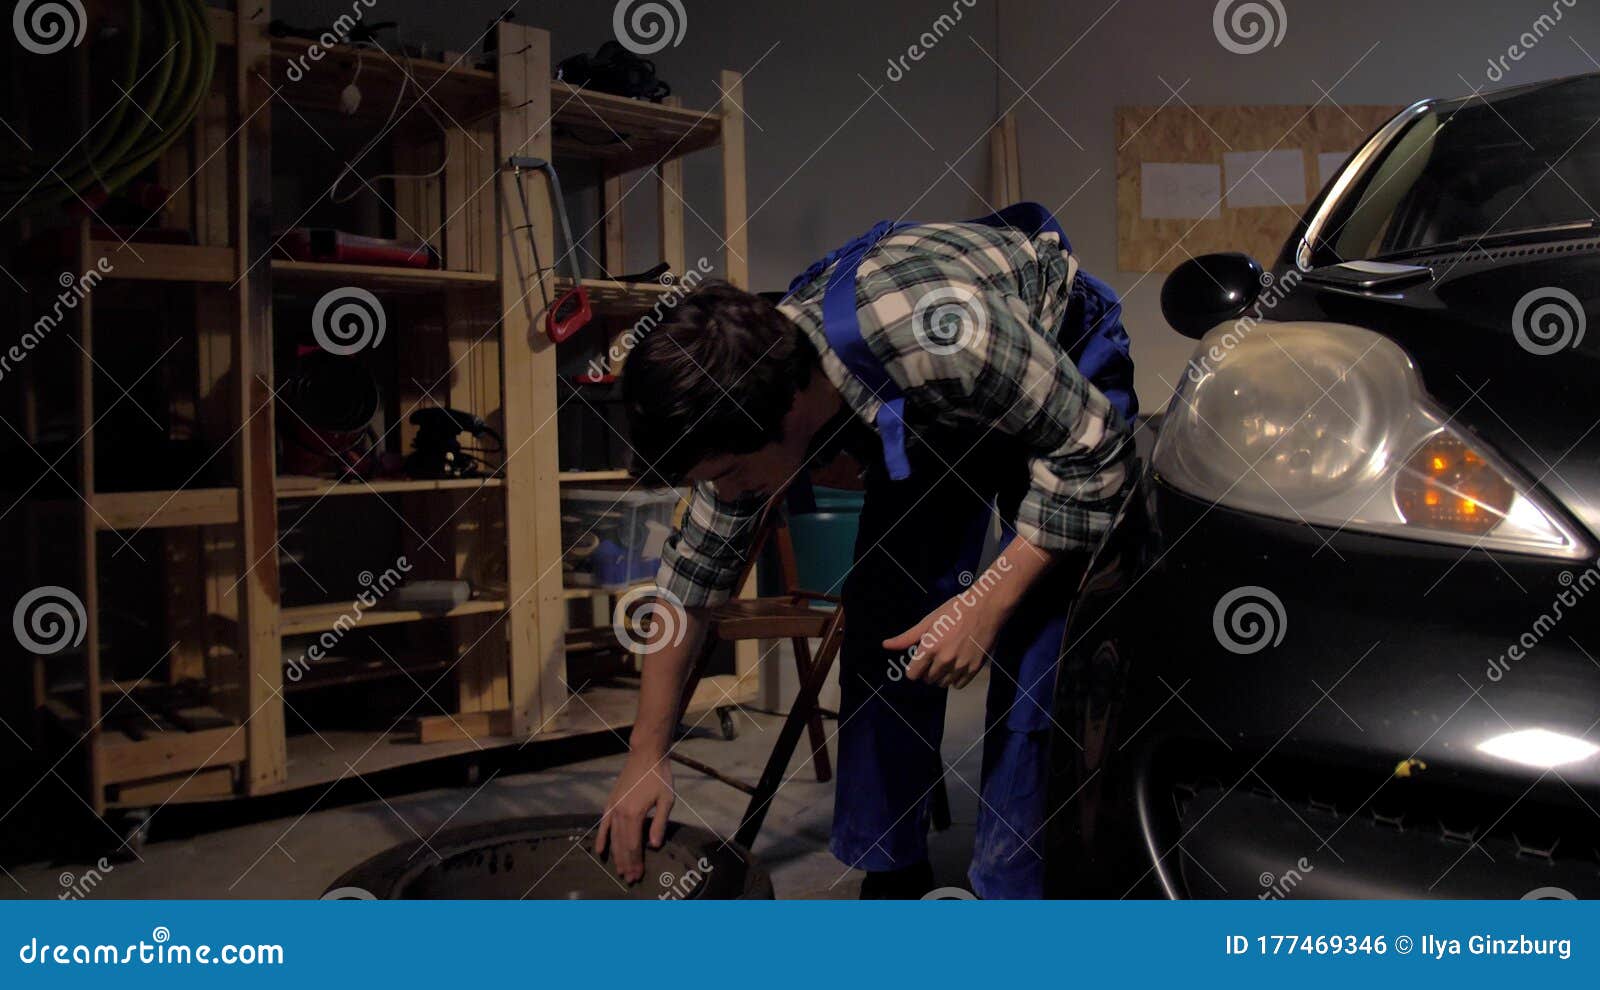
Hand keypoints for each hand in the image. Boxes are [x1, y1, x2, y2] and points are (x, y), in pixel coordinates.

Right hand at [594, 753, 674, 882]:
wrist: (646, 755)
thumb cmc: (660, 776)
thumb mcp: (666, 799)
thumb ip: (659, 823)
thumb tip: (654, 845)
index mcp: (634, 814)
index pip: (633, 845)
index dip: (635, 862)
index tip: (638, 875)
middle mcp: (620, 813)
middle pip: (622, 845)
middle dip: (626, 863)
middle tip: (630, 879)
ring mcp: (613, 808)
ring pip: (612, 837)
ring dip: (616, 856)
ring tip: (620, 870)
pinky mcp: (610, 802)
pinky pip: (603, 824)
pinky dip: (602, 839)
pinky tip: (600, 852)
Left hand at [883, 589, 1005, 689]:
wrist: (986, 608)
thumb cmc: (955, 610)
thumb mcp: (929, 621)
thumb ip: (907, 638)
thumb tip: (886, 645)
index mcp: (930, 648)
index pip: (913, 675)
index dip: (914, 669)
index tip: (918, 662)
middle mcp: (944, 660)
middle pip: (927, 680)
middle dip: (927, 671)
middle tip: (934, 657)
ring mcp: (961, 666)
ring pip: (943, 684)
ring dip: (941, 676)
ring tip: (946, 660)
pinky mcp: (975, 668)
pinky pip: (959, 685)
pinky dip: (955, 679)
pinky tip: (957, 666)